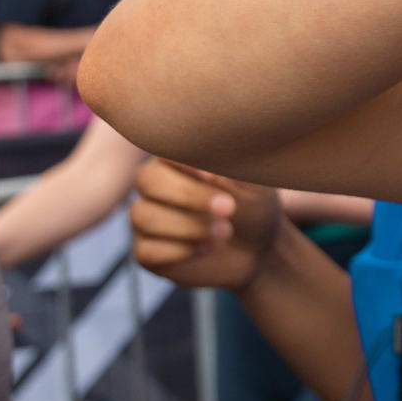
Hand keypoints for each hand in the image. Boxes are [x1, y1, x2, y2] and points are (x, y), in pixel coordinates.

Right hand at [126, 156, 280, 290]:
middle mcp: (154, 184)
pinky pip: (146, 250)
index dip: (186, 163)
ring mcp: (146, 218)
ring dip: (188, 226)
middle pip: (147, 180)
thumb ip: (231, 162)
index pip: (163, 149)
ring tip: (225, 232)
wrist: (257, 248)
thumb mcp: (250, 181)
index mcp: (176, 158)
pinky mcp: (146, 251)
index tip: (215, 177)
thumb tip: (209, 159)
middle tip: (228, 207)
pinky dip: (180, 251)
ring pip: (144, 216)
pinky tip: (207, 248)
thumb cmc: (252, 205)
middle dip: (188, 195)